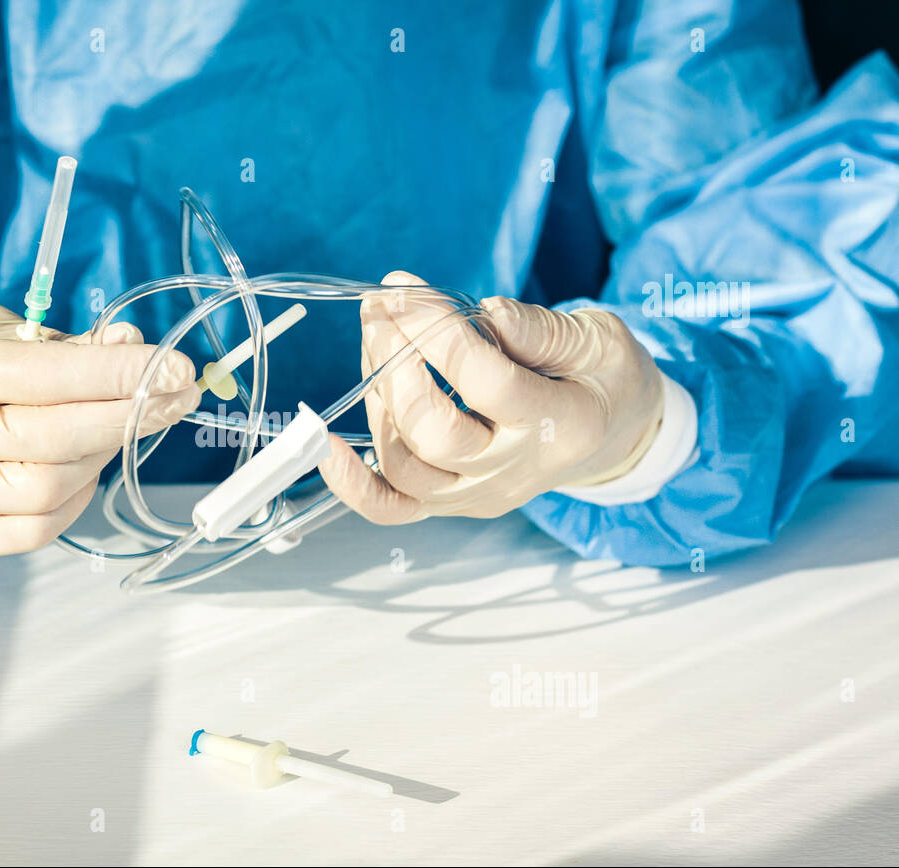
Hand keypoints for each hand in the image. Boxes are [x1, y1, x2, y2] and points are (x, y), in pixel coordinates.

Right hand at [0, 304, 197, 560]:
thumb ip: (63, 346)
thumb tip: (131, 345)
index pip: (44, 376)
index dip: (117, 374)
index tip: (177, 368)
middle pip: (53, 440)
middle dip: (128, 416)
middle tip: (175, 398)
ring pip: (47, 491)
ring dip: (100, 458)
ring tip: (115, 429)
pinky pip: (33, 531)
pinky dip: (73, 503)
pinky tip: (83, 475)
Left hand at [319, 273, 662, 521]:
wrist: (612, 434)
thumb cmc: (602, 379)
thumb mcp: (598, 340)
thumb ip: (543, 330)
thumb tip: (488, 313)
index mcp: (561, 425)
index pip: (486, 381)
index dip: (436, 331)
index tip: (404, 289)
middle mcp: (513, 473)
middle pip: (434, 432)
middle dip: (396, 362)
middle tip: (383, 308)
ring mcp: (476, 495)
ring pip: (404, 463)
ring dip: (376, 394)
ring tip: (376, 336)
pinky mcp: (448, 502)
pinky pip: (391, 507)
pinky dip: (351, 483)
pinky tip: (326, 445)